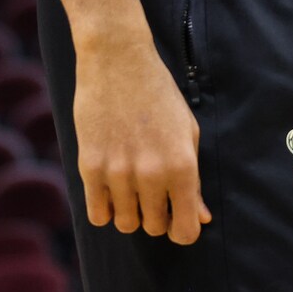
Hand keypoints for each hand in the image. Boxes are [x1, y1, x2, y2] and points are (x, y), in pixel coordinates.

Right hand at [73, 18, 211, 245]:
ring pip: (125, 223)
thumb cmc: (160, 96)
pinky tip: (111, 187)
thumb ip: (194, 180)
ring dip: (131, 211)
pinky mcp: (89, 167)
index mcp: (183, 164)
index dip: (184, 230)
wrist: (119, 61)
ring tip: (133, 185)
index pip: (186, 229)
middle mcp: (152, 173)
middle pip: (154, 228)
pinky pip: (98, 214)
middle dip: (158, 217)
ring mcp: (118, 172)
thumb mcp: (188, 133)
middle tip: (155, 192)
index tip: (179, 221)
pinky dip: (105, 208)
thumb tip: (203, 218)